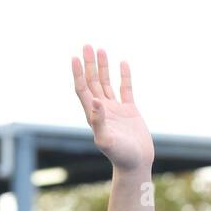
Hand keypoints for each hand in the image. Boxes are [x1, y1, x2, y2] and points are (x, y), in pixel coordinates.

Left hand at [71, 45, 153, 172]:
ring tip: (100, 49)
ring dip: (103, 67)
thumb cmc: (120, 156)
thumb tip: (94, 101)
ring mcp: (116, 110)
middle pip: (93, 82)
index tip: (75, 57)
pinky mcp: (130, 111)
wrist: (136, 165)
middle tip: (87, 46)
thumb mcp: (106, 140)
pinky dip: (124, 76)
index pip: (83, 89)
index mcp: (93, 115)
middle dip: (89, 64)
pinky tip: (123, 63)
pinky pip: (126, 89)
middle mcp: (102, 110)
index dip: (78, 74)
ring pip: (107, 83)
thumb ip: (98, 121)